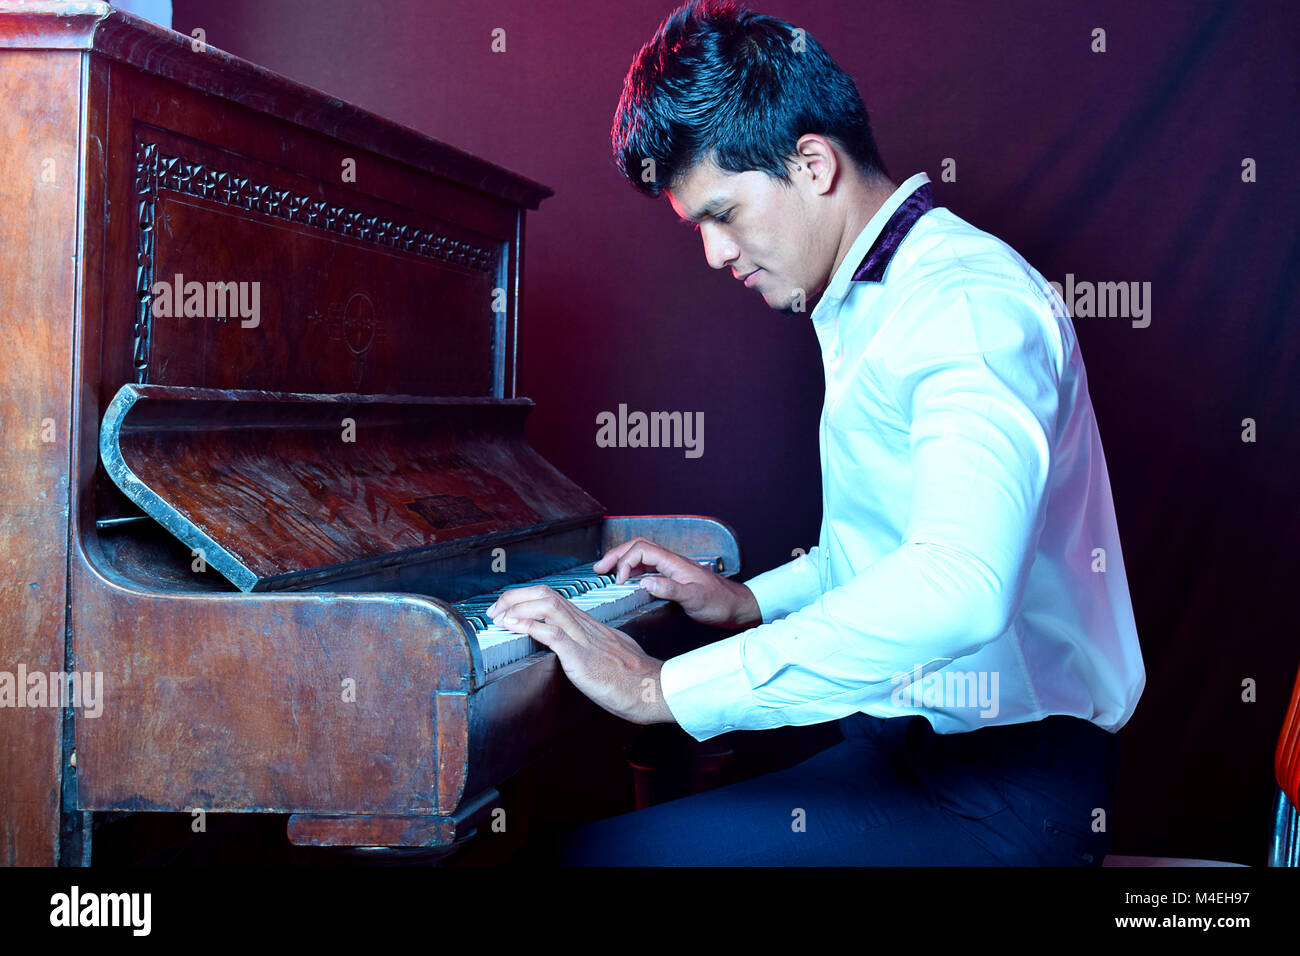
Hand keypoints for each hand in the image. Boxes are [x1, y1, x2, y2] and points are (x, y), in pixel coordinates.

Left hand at [486, 585, 674, 724]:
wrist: (650, 689)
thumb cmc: (633, 677)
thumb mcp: (609, 653)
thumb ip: (590, 646)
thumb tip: (571, 647)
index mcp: (589, 625)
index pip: (553, 597)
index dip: (526, 598)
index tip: (508, 608)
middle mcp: (584, 626)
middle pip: (546, 594)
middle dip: (515, 597)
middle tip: (494, 610)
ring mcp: (583, 639)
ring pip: (548, 605)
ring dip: (517, 607)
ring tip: (498, 616)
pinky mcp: (581, 657)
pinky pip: (553, 633)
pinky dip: (528, 625)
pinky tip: (513, 626)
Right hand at [594, 536, 760, 627]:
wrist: (735, 606)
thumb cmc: (719, 602)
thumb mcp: (695, 598)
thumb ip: (670, 590)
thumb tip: (646, 582)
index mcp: (675, 563)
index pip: (641, 551)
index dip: (626, 562)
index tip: (620, 582)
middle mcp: (672, 562)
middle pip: (638, 548)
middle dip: (616, 555)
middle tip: (600, 568)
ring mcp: (672, 568)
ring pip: (642, 556)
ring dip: (623, 560)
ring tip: (607, 571)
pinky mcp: (674, 577)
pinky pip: (648, 567)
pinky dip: (633, 570)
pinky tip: (629, 580)